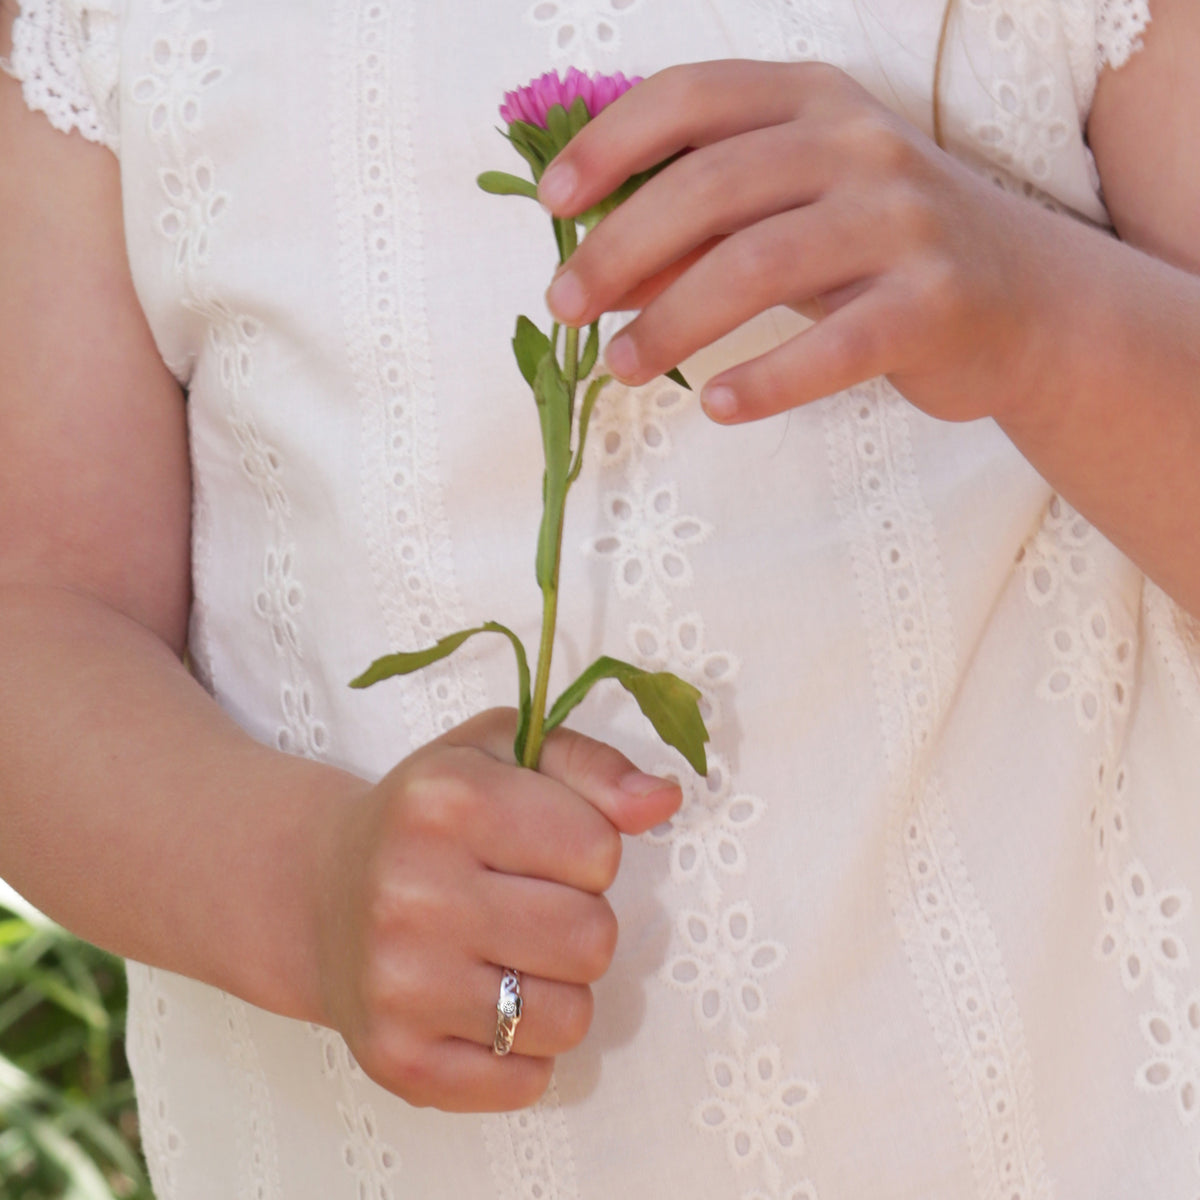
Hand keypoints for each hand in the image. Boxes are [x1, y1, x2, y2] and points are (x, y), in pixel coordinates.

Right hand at [314, 709, 681, 1111]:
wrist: (320, 889)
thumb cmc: (432, 815)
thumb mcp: (504, 752)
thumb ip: (593, 765)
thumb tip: (662, 800)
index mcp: (446, 800)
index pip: (600, 849)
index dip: (588, 850)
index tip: (543, 848)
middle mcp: (412, 891)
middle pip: (592, 939)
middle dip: (580, 922)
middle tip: (528, 905)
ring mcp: (398, 983)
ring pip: (569, 1019)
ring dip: (557, 990)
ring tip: (505, 954)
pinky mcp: (395, 1059)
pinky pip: (525, 1084)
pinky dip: (522, 1052)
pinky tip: (481, 1004)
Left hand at [540, 60, 1067, 426]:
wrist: (1028, 300)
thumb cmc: (881, 253)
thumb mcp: (789, 221)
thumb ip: (700, 237)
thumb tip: (599, 278)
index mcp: (814, 103)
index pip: (692, 97)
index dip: (611, 142)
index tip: (552, 203)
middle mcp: (859, 146)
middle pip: (711, 187)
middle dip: (620, 250)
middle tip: (565, 307)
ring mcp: (902, 222)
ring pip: (759, 264)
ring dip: (672, 321)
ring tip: (619, 365)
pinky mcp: (933, 303)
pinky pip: (833, 346)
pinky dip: (765, 381)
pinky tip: (715, 406)